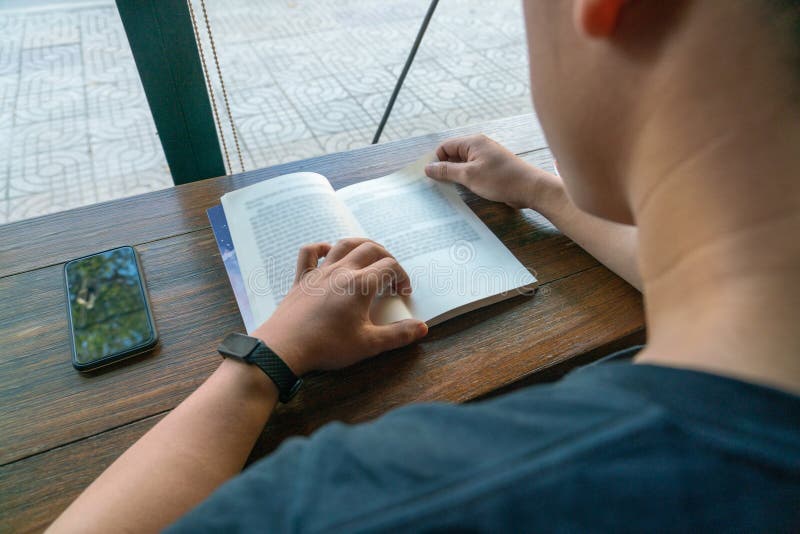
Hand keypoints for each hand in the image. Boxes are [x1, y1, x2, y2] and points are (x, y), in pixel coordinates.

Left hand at [252, 238, 427, 375]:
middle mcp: (341, 271)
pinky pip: (309, 253)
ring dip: (360, 245)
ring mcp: (319, 273)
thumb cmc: (326, 346)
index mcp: (360, 285)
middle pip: (370, 249)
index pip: (389, 267)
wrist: (283, 348)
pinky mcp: (301, 280)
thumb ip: (398, 335)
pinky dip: (320, 248)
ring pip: (343, 244)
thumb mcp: (368, 345)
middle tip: (391, 274)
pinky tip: (328, 253)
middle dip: (386, 256)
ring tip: (369, 255)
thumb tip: (421, 327)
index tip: (403, 293)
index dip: (402, 276)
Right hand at [425, 134, 557, 208]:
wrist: (529, 188)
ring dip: (456, 176)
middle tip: (440, 186)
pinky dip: (467, 179)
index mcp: (473, 142)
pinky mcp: (492, 168)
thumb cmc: (499, 180)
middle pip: (453, 155)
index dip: (437, 161)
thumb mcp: (469, 176)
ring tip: (453, 189)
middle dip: (446, 169)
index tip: (433, 177)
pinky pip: (473, 171)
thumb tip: (428, 167)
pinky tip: (466, 190)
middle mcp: (479, 146)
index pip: (445, 147)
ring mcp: (486, 157)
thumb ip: (447, 171)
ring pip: (463, 164)